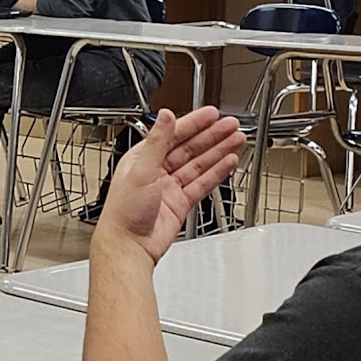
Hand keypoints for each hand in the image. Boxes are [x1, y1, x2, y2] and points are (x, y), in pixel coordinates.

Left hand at [94, 107, 243, 263]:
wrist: (128, 246)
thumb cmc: (123, 213)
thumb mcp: (141, 170)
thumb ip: (157, 142)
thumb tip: (165, 115)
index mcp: (142, 158)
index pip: (173, 134)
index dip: (194, 123)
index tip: (212, 114)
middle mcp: (157, 171)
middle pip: (190, 148)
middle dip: (212, 135)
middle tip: (231, 125)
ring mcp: (170, 188)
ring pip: (199, 164)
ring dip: (218, 151)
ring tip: (236, 140)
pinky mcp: (180, 203)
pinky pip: (202, 184)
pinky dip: (217, 173)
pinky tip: (228, 163)